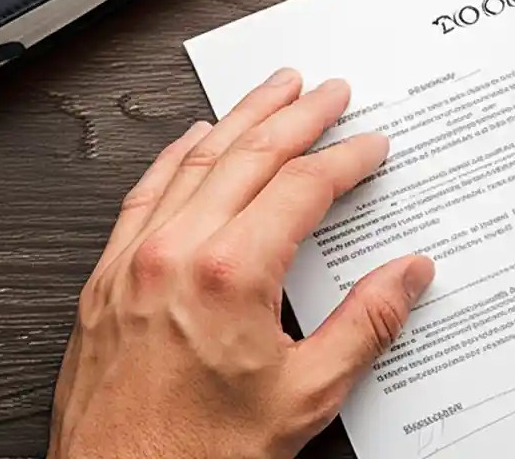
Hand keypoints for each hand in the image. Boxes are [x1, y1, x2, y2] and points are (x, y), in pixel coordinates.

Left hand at [48, 71, 434, 458]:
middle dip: (297, 116)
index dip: (345, 160)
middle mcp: (177, 252)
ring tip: (272, 91)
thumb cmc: (200, 453)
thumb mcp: (307, 395)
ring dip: (240, 118)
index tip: (370, 147)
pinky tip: (193, 138)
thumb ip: (366, 324)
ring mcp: (133, 259)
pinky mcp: (105, 277)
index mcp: (231, 275)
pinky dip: (176, 155)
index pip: (302, 188)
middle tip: (329, 91)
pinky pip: (144, 192)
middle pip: (249, 156)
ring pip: (195, 161)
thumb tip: (409, 275)